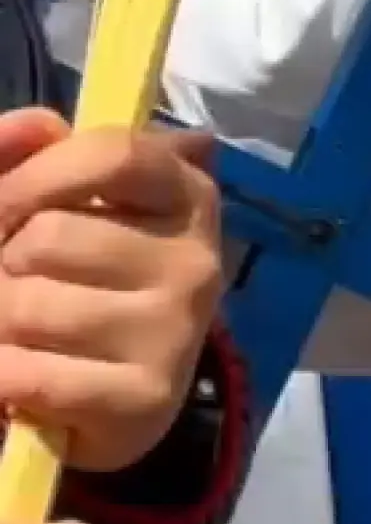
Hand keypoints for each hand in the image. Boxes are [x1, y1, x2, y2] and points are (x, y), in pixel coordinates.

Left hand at [0, 112, 221, 472]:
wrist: (112, 398)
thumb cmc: (74, 279)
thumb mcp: (53, 202)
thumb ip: (26, 156)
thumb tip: (35, 125)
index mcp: (186, 197)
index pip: (117, 154)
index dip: (37, 176)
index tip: (7, 206)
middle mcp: (197, 262)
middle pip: (51, 237)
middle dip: (6, 263)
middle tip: (20, 282)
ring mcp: (176, 332)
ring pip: (28, 306)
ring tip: (21, 333)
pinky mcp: (145, 398)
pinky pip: (25, 372)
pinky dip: (2, 376)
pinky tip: (22, 376)